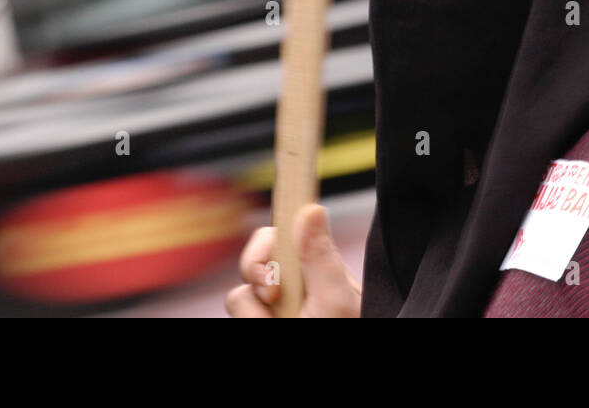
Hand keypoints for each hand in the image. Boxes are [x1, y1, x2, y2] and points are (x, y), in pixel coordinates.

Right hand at [225, 203, 361, 317]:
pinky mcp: (263, 322)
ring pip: (239, 299)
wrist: (339, 380)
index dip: (265, 245)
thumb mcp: (337, 300)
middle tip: (276, 297)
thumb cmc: (349, 330)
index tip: (271, 263)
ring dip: (257, 316)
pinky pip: (241, 318)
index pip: (277, 236)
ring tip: (285, 325)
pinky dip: (255, 323)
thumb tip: (311, 208)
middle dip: (256, 278)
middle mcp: (292, 284)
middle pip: (251, 264)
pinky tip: (275, 327)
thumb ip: (321, 256)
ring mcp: (275, 310)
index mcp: (313, 267)